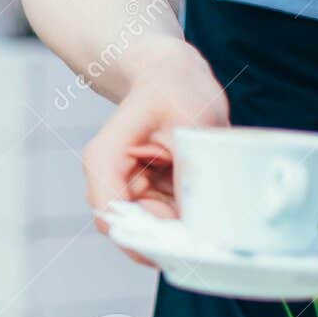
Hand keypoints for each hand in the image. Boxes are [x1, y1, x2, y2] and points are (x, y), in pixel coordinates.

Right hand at [83, 40, 228, 256]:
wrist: (171, 74)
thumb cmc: (175, 87)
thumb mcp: (191, 122)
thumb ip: (189, 172)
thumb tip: (200, 219)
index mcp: (105, 160)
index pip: (111, 215)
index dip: (144, 237)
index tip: (184, 242)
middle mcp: (110, 179)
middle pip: (133, 229)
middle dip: (171, 234)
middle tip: (211, 228)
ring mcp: (128, 188)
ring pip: (154, 229)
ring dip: (184, 224)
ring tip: (212, 198)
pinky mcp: (147, 193)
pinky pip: (168, 219)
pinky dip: (190, 216)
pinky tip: (207, 196)